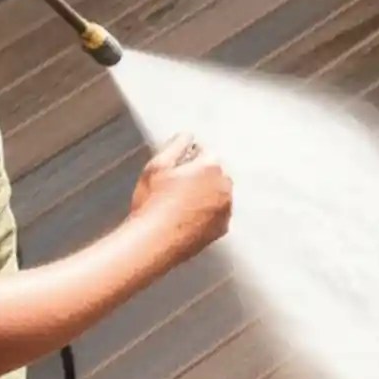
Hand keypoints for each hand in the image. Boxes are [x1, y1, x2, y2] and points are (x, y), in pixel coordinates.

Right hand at [130, 133, 232, 259]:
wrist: (153, 243)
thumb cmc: (152, 204)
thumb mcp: (157, 166)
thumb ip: (176, 144)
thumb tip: (187, 135)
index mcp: (210, 166)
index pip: (205, 152)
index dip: (187, 160)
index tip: (175, 170)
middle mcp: (224, 187)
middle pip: (215, 174)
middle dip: (199, 177)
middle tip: (175, 189)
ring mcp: (225, 210)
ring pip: (217, 195)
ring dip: (204, 196)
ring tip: (178, 206)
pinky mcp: (221, 229)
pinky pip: (217, 215)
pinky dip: (206, 215)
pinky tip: (185, 219)